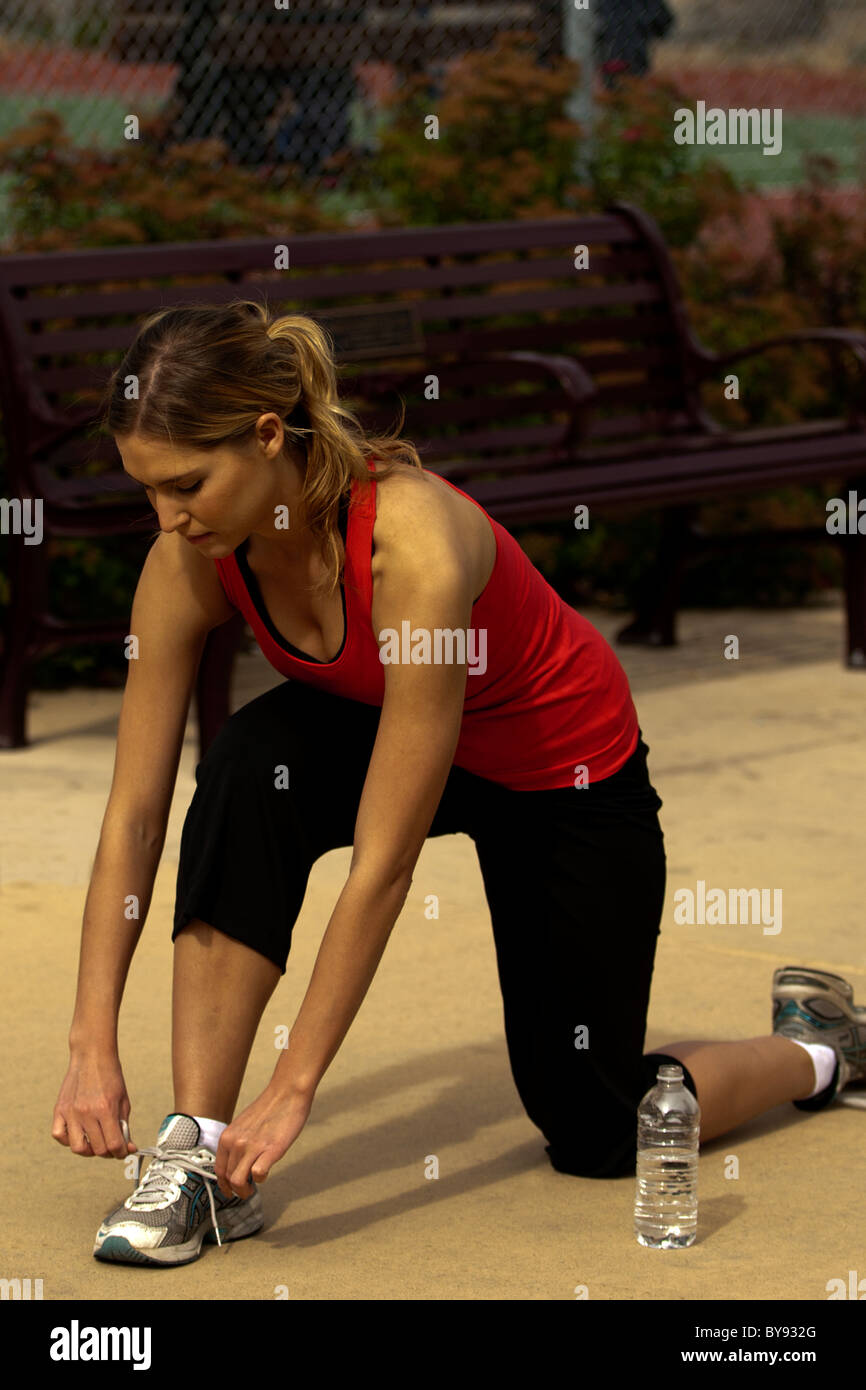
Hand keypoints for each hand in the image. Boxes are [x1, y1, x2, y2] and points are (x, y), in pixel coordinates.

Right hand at [52, 1052, 136, 1158]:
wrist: (92, 1056)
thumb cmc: (111, 1076)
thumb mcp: (123, 1100)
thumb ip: (123, 1125)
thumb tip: (126, 1146)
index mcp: (106, 1109)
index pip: (114, 1144)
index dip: (122, 1152)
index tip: (125, 1150)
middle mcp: (86, 1113)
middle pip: (97, 1149)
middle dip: (108, 1152)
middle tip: (112, 1146)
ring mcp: (70, 1112)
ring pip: (78, 1147)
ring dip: (89, 1150)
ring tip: (95, 1142)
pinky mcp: (59, 1109)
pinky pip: (59, 1135)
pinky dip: (68, 1140)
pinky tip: (78, 1133)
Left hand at [215, 1085, 312, 1199]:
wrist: (286, 1093)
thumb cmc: (269, 1108)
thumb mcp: (243, 1125)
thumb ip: (236, 1142)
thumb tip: (235, 1162)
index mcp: (227, 1137)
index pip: (219, 1170)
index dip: (224, 1185)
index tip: (230, 1190)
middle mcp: (236, 1143)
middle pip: (228, 1179)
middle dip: (236, 1190)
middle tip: (246, 1191)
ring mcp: (252, 1146)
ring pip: (239, 1181)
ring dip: (246, 1190)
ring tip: (253, 1188)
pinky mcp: (271, 1150)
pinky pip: (258, 1175)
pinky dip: (261, 1178)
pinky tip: (267, 1171)